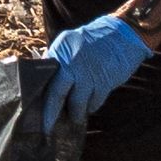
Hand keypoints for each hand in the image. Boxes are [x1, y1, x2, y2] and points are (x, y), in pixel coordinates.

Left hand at [42, 14, 152, 131]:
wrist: (123, 33)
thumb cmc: (95, 42)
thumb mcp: (72, 44)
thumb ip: (59, 61)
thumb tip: (44, 83)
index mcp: (60, 50)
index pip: (44, 79)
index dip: (41, 97)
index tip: (37, 112)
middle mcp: (71, 62)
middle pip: (56, 94)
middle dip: (51, 114)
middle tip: (49, 127)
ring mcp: (88, 72)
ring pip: (77, 103)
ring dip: (76, 113)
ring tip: (75, 117)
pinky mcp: (104, 81)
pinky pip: (94, 102)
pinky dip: (91, 106)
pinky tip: (90, 106)